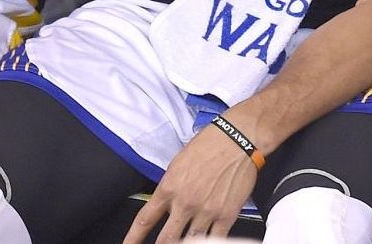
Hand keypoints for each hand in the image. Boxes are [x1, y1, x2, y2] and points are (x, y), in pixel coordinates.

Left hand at [123, 113, 258, 243]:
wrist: (239, 138)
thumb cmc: (211, 143)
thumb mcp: (178, 162)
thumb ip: (170, 186)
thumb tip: (166, 201)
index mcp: (169, 188)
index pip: (144, 220)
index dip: (133, 238)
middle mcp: (185, 202)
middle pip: (165, 240)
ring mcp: (206, 210)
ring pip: (190, 242)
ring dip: (186, 242)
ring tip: (187, 238)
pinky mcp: (227, 214)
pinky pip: (216, 238)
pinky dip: (210, 241)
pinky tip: (208, 238)